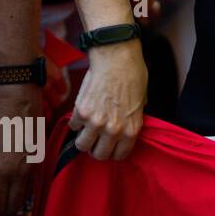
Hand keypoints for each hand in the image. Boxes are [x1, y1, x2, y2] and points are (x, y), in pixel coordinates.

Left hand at [0, 83, 42, 215]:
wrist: (16, 90)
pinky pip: (30, 178)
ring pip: (24, 193)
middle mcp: (21, 171)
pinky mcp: (39, 152)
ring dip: (11, 201)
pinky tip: (9, 180)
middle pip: (14, 207)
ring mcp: (33, 162)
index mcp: (1, 171)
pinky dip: (19, 186)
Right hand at [69, 40, 147, 160]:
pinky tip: (84, 112)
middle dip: (96, 148)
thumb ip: (131, 121)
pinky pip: (73, 126)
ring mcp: (96, 123)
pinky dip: (76, 122)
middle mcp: (113, 130)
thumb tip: (123, 131)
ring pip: (82, 145)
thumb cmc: (133, 77)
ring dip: (84, 138)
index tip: (110, 147)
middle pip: (98, 155)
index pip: (119, 156)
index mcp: (131, 130)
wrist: (117, 60)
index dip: (113, 152)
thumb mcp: (142, 104)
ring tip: (88, 128)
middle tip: (96, 140)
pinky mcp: (81, 112)